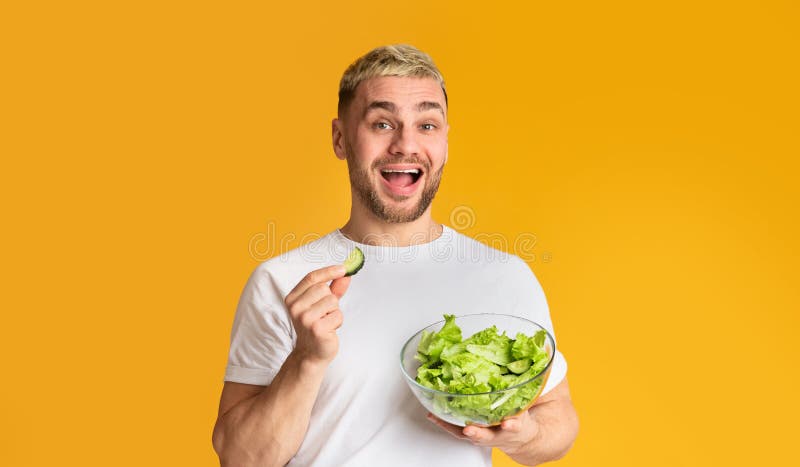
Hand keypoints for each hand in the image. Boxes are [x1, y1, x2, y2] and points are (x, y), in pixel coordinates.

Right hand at [284, 264, 350, 365]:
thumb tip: (346, 275)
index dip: (329, 271)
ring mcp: (304, 318)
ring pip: (332, 301)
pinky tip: (329, 330)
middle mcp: (295, 307)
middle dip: (331, 299)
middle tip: (325, 313)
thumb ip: (333, 288)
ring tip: (327, 322)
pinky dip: (338, 322)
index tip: (344, 268)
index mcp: (292, 298)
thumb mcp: (322, 304)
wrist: (311, 353)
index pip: (311, 278)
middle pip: (323, 288)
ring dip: (335, 311)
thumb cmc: (316, 326)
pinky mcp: (316, 328)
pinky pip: (338, 315)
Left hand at [426, 380, 577, 464]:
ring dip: (453, 426)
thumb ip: (540, 372)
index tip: (510, 423)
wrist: (524, 436)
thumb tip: (546, 346)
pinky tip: (430, 411)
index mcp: (520, 425)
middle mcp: (499, 434)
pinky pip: (455, 428)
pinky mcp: (471, 432)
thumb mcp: (536, 396)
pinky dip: (443, 421)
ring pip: (468, 434)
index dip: (513, 425)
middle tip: (471, 430)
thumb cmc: (527, 410)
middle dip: (480, 433)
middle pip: (490, 436)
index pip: (518, 426)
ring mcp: (484, 435)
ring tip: (438, 417)